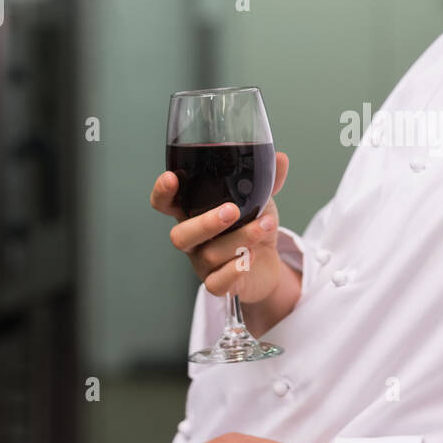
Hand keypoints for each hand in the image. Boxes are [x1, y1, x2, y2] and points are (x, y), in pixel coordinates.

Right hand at [150, 152, 288, 303]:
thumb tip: (280, 158)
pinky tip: (251, 256)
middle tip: (231, 211)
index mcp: (193, 213)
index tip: (171, 178)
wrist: (267, 263)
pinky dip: (235, 270)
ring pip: (209, 255)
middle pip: (180, 235)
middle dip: (205, 222)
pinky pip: (217, 283)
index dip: (162, 192)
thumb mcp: (258, 200)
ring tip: (264, 225)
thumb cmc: (251, 226)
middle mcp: (193, 239)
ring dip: (240, 238)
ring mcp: (203, 264)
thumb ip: (266, 180)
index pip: (165, 203)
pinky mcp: (219, 284)